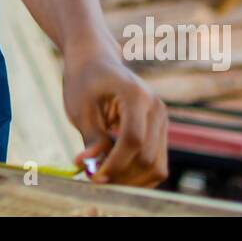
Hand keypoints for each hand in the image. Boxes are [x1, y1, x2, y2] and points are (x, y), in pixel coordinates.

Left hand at [62, 48, 168, 186]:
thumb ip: (91, 139)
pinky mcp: (160, 129)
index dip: (114, 164)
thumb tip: (92, 170)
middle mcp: (156, 107)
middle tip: (94, 180)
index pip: (133, 140)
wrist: (96, 60)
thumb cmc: (84, 81)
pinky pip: (156, 161)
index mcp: (136, 96)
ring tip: (103, 177)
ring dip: (131, 179)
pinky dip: (137, 173)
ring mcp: (161, 119)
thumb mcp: (80, 108)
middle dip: (121, 175)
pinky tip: (115, 172)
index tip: (93, 177)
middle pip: (148, 157)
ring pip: (157, 166)